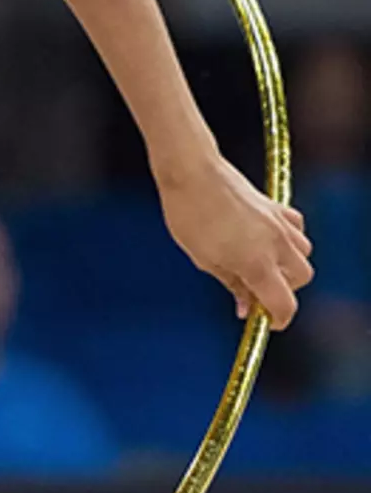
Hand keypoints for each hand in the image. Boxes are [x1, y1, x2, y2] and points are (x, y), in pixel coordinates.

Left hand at [155, 145, 312, 330]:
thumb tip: (245, 306)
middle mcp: (275, 244)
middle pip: (301, 279)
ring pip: (304, 253)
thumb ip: (231, 284)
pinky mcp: (274, 205)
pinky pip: (296, 228)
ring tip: (261, 263)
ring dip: (289, 265)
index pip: (284, 304)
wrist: (191, 170)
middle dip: (284, 290)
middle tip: (256, 290)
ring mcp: (278, 223)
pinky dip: (289, 239)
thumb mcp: (204, 259)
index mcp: (257, 263)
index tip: (265, 322)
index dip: (277, 320)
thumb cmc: (189, 213)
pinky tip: (267, 239)